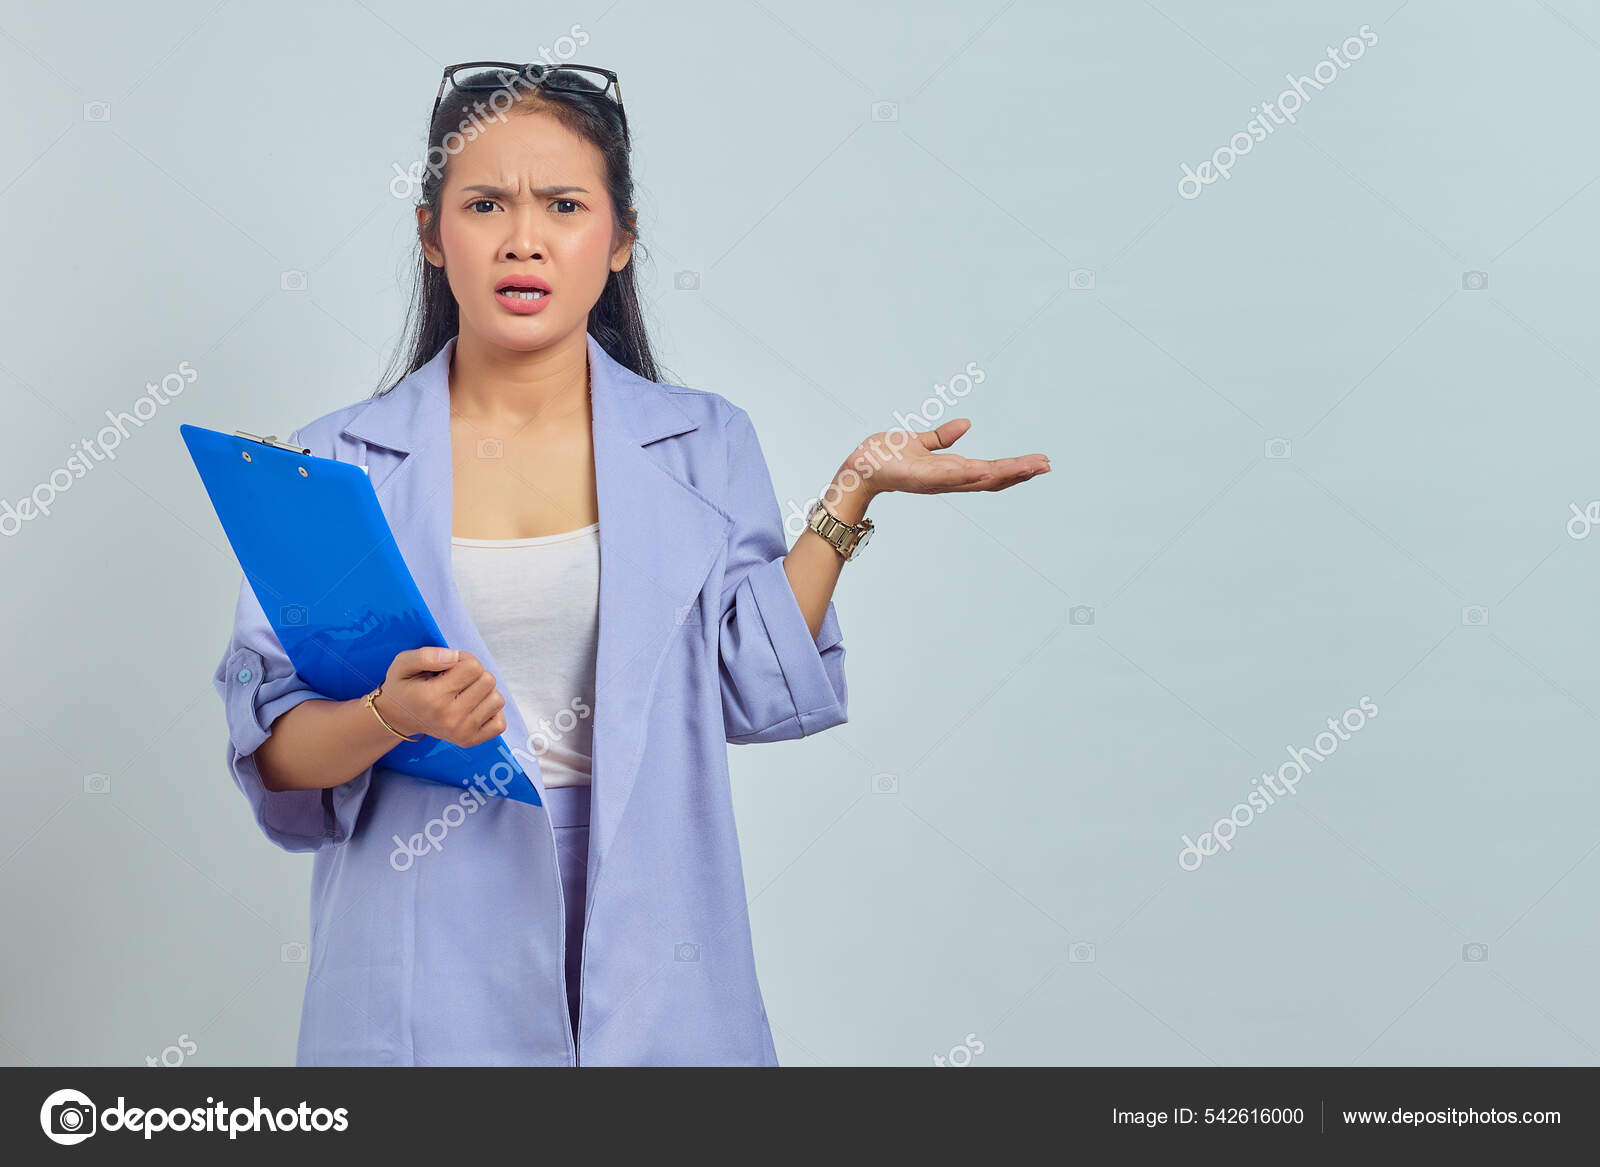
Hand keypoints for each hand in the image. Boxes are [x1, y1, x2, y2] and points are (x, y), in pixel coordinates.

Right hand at [373, 647, 506, 746]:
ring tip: (463, 693)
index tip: (449, 667)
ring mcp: (462, 732)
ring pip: (497, 700)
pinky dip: (490, 712)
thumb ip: (425, 656)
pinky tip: (473, 707)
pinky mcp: (470, 741)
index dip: (463, 659)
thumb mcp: (403, 664)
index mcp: (434, 698)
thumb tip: (454, 657)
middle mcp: (450, 718)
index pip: (473, 666)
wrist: (397, 718)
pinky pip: (500, 724)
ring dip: (484, 692)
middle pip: (488, 681)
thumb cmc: (403, 688)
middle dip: (475, 674)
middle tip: (456, 680)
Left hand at [837, 418, 1049, 498]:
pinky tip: (984, 471)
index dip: (1015, 468)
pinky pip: (946, 477)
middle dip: (1019, 472)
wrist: (859, 468)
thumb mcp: (920, 442)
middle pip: (991, 478)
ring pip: (976, 479)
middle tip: (1046, 465)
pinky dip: (966, 475)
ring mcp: (935, 480)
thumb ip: (942, 437)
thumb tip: (966, 424)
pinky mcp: (919, 477)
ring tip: (1029, 467)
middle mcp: (947, 479)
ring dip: (1003, 473)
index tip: (1039, 462)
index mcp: (951, 470)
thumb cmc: (886, 457)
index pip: (989, 470)